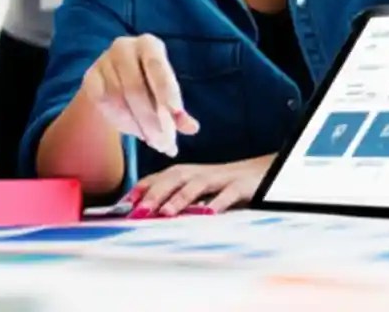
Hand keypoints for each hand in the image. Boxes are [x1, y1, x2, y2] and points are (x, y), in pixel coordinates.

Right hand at [81, 34, 199, 156]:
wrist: (114, 78)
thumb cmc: (149, 84)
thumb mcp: (166, 93)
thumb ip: (178, 112)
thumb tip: (192, 128)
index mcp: (149, 45)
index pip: (158, 68)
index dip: (167, 91)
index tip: (176, 113)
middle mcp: (124, 48)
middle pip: (135, 88)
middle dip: (151, 120)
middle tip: (163, 144)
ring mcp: (103, 61)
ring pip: (118, 100)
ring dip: (136, 125)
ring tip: (152, 141)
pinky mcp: (89, 78)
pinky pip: (103, 104)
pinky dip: (120, 121)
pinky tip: (133, 131)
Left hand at [127, 154, 275, 216]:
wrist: (264, 173)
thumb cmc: (225, 185)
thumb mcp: (199, 191)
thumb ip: (177, 200)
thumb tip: (148, 214)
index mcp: (189, 173)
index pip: (160, 177)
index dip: (141, 188)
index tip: (124, 205)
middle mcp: (201, 173)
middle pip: (175, 176)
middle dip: (156, 192)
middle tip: (140, 211)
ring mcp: (221, 178)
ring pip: (197, 183)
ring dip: (180, 197)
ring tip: (167, 212)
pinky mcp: (241, 185)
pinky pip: (228, 193)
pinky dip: (218, 203)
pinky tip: (209, 214)